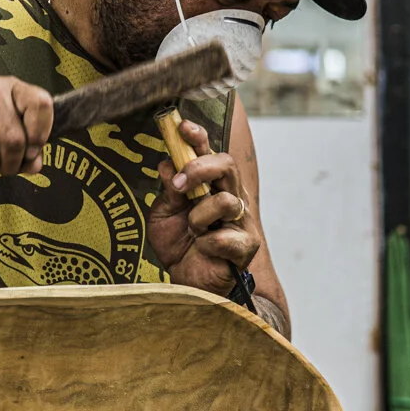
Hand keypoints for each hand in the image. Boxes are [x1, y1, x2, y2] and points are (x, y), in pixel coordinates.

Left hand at [148, 119, 260, 294]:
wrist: (187, 283)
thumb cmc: (178, 246)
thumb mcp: (163, 215)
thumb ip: (168, 191)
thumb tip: (166, 164)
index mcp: (210, 185)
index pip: (209, 153)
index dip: (198, 137)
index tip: (182, 127)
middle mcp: (230, 196)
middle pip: (226, 165)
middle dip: (200, 168)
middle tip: (179, 185)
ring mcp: (241, 220)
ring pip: (226, 201)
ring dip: (199, 216)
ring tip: (192, 231)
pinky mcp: (246, 245)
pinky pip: (225, 236)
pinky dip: (206, 243)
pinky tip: (203, 250)